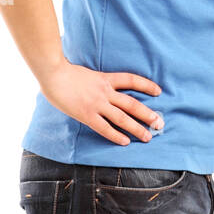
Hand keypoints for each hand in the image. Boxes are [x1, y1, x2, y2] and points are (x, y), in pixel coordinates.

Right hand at [38, 60, 164, 145]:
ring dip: (136, 128)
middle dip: (147, 114)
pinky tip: (125, 142)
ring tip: (148, 136)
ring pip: (122, 118)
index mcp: (106, 78)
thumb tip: (99, 87)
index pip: (132, 80)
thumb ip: (95, 81)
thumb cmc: (65, 71)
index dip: (146, 85)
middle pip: (132, 104)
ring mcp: (96, 104)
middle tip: (160, 123)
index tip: (158, 91)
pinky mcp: (86, 115)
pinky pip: (104, 127)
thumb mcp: (86, 72)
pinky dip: (115, 135)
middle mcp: (105, 92)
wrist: (53, 73)